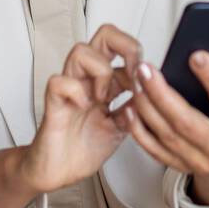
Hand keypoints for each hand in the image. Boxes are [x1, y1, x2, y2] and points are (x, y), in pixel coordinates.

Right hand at [20, 24, 140, 193]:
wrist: (59, 172)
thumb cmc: (84, 148)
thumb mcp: (122, 126)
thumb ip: (136, 107)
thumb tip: (155, 92)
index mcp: (104, 82)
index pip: (124, 48)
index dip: (140, 61)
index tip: (147, 82)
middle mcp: (87, 79)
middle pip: (104, 35)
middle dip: (125, 46)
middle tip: (132, 72)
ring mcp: (70, 89)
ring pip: (80, 51)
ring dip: (100, 71)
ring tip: (103, 97)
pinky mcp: (53, 104)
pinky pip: (58, 82)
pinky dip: (74, 91)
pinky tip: (83, 107)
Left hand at [123, 52, 208, 205]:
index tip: (196, 55)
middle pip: (186, 122)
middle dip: (162, 94)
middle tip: (146, 68)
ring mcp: (199, 161)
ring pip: (166, 134)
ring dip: (146, 106)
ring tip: (136, 80)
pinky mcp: (181, 166)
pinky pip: (154, 149)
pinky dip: (138, 128)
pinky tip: (130, 106)